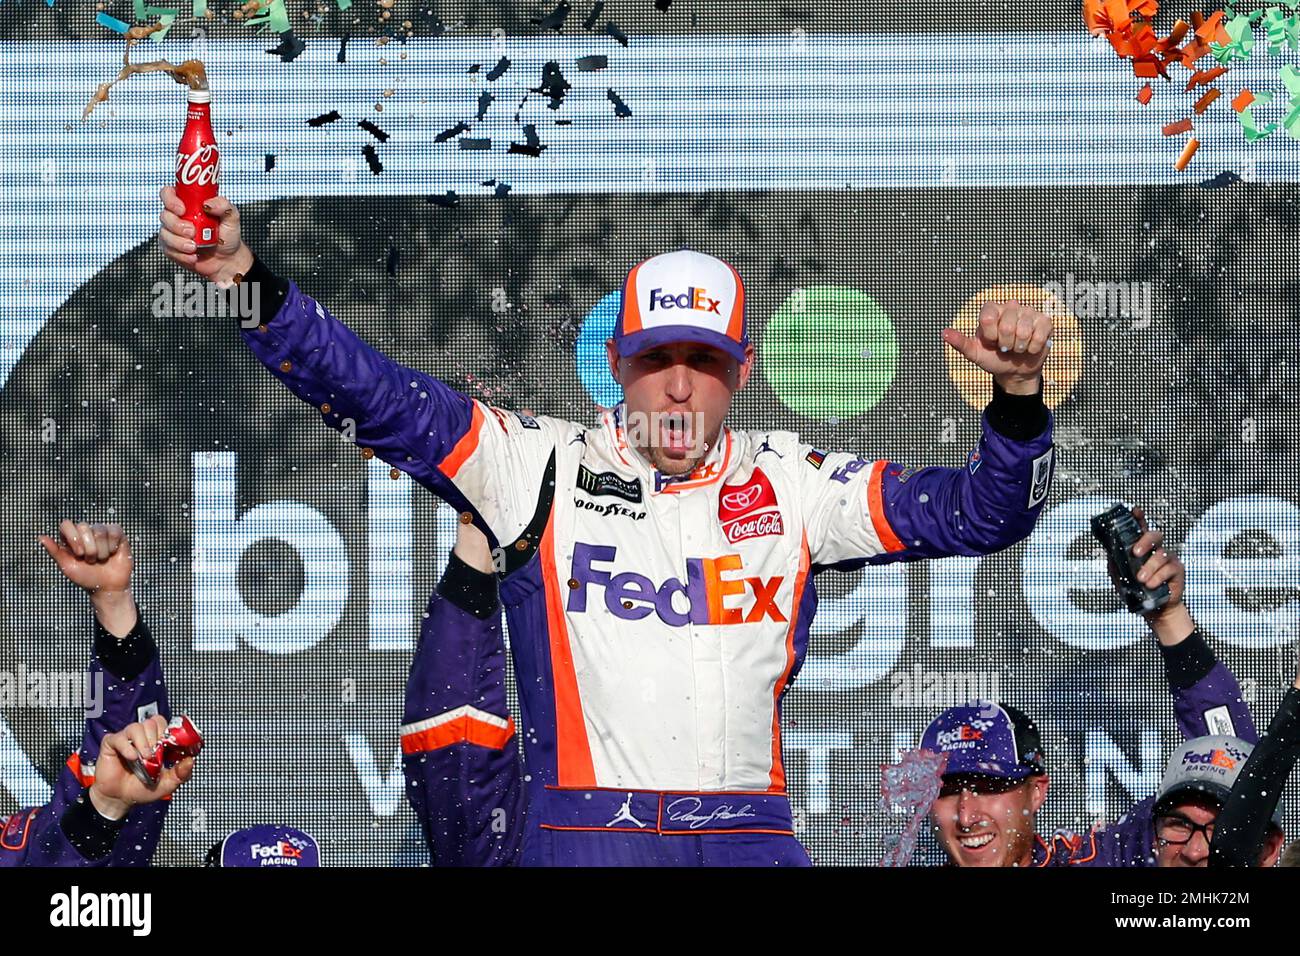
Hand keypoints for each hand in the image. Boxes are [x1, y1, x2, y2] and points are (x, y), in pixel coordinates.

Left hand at [39, 520, 131, 593]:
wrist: (108, 587)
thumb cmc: (86, 577)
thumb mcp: (67, 566)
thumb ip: (55, 551)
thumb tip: (40, 537)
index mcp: (71, 538)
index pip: (66, 525)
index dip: (73, 537)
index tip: (78, 554)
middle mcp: (86, 532)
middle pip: (84, 526)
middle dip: (89, 548)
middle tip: (90, 560)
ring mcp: (102, 532)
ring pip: (100, 530)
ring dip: (101, 550)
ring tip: (101, 559)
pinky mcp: (117, 534)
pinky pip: (114, 531)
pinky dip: (113, 546)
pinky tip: (112, 553)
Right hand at [87, 716, 194, 820]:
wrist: (120, 800)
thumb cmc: (142, 789)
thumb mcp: (167, 784)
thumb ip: (181, 773)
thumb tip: (191, 761)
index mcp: (157, 742)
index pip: (165, 725)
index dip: (169, 733)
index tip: (170, 747)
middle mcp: (143, 738)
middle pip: (153, 722)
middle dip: (157, 737)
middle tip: (155, 755)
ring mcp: (127, 740)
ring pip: (137, 726)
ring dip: (143, 742)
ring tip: (144, 758)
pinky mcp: (112, 744)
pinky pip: (119, 737)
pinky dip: (127, 747)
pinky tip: (132, 757)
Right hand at [157, 185, 252, 286]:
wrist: (228, 259)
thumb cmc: (228, 236)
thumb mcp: (232, 217)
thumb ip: (223, 205)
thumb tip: (208, 203)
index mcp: (189, 203)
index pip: (168, 193)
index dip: (170, 199)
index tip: (182, 209)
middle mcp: (178, 217)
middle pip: (164, 215)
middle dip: (177, 225)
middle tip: (192, 232)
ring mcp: (173, 233)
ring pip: (164, 234)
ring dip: (179, 242)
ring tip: (194, 247)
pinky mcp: (172, 248)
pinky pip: (168, 250)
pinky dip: (181, 255)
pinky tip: (193, 256)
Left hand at [942, 301, 1051, 393]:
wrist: (1014, 370)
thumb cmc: (993, 358)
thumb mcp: (974, 353)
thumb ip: (960, 343)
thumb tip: (944, 333)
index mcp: (991, 310)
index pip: (989, 318)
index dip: (990, 336)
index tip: (991, 341)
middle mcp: (1010, 307)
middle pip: (1008, 327)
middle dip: (1006, 344)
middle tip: (1005, 347)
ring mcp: (1029, 312)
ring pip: (1024, 331)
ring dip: (1020, 347)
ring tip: (1018, 347)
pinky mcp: (1045, 321)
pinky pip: (1039, 335)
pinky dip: (1033, 348)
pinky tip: (1030, 347)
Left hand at [1119, 507, 1192, 642]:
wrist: (1154, 610)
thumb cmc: (1136, 590)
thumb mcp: (1120, 576)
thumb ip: (1115, 562)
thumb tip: (1108, 550)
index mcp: (1141, 548)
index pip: (1140, 529)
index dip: (1139, 518)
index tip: (1135, 510)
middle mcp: (1156, 550)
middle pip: (1154, 535)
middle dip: (1145, 541)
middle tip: (1135, 552)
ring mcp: (1168, 559)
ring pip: (1161, 554)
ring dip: (1149, 566)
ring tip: (1141, 579)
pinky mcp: (1177, 570)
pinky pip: (1169, 568)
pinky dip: (1158, 576)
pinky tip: (1150, 584)